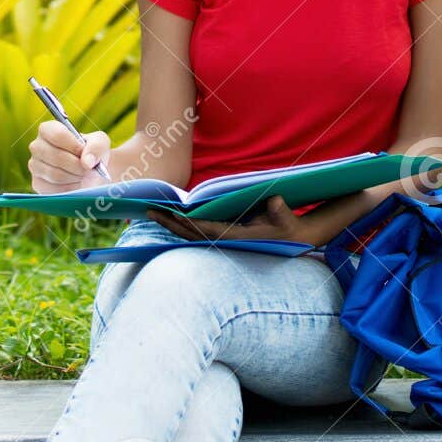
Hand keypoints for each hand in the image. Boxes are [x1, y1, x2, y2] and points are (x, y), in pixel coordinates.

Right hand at [28, 122, 110, 193]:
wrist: (90, 171)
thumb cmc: (92, 152)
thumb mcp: (100, 143)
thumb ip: (96, 147)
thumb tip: (87, 163)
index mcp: (48, 129)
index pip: (57, 134)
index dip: (74, 146)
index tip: (85, 153)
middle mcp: (37, 146)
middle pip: (56, 157)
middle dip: (78, 165)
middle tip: (88, 169)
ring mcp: (34, 166)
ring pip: (56, 175)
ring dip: (75, 178)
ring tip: (83, 175)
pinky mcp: (37, 184)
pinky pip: (54, 189)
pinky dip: (70, 189)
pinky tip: (75, 184)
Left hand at [145, 195, 322, 245]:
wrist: (294, 238)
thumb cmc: (288, 225)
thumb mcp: (287, 217)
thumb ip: (280, 210)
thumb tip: (274, 200)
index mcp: (237, 237)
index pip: (207, 230)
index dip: (189, 223)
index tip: (172, 214)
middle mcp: (225, 240)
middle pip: (191, 233)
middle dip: (169, 223)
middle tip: (147, 211)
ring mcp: (222, 239)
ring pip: (190, 233)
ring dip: (170, 224)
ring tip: (151, 212)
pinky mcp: (222, 235)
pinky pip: (196, 230)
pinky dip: (180, 224)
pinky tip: (167, 216)